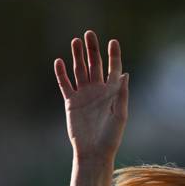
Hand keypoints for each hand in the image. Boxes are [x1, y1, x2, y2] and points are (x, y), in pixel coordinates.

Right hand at [54, 30, 128, 160]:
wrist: (93, 152)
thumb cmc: (110, 137)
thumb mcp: (120, 115)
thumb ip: (121, 95)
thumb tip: (125, 74)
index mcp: (112, 93)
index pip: (113, 69)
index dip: (113, 55)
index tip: (113, 41)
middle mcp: (98, 91)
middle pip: (95, 65)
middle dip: (92, 50)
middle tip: (89, 34)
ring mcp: (84, 95)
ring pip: (80, 70)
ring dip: (78, 56)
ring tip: (76, 41)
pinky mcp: (71, 102)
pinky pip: (65, 84)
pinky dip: (62, 73)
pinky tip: (59, 61)